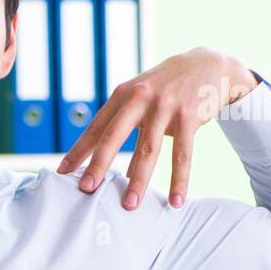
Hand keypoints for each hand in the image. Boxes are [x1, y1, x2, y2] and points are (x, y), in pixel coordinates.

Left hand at [54, 46, 257, 210]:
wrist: (209, 64)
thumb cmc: (167, 88)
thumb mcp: (141, 97)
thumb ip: (124, 125)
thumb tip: (109, 167)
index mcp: (123, 95)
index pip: (96, 127)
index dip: (78, 151)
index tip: (61, 173)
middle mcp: (140, 98)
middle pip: (115, 136)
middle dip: (99, 165)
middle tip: (87, 190)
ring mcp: (166, 106)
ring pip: (149, 150)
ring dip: (139, 180)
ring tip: (130, 205)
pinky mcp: (190, 116)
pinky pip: (183, 154)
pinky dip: (179, 180)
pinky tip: (175, 200)